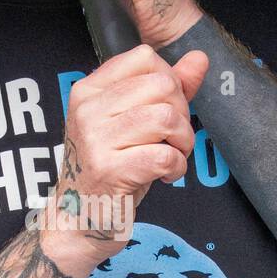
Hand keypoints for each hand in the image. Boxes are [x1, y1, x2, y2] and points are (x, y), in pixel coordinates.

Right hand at [37, 42, 209, 277]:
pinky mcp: (109, 171)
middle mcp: (88, 109)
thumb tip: (199, 58)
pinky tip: (166, 176)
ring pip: (166, 118)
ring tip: (173, 156)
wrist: (77, 219)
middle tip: (173, 139)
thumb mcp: (132, 123)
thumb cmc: (110, 168)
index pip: (143, 57)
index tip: (166, 109)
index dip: (170, 80)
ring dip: (183, 141)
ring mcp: (95, 140)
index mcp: (89, 90)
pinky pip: (165, 155)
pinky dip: (177, 167)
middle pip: (161, 85)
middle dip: (182, 113)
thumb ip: (166, 90)